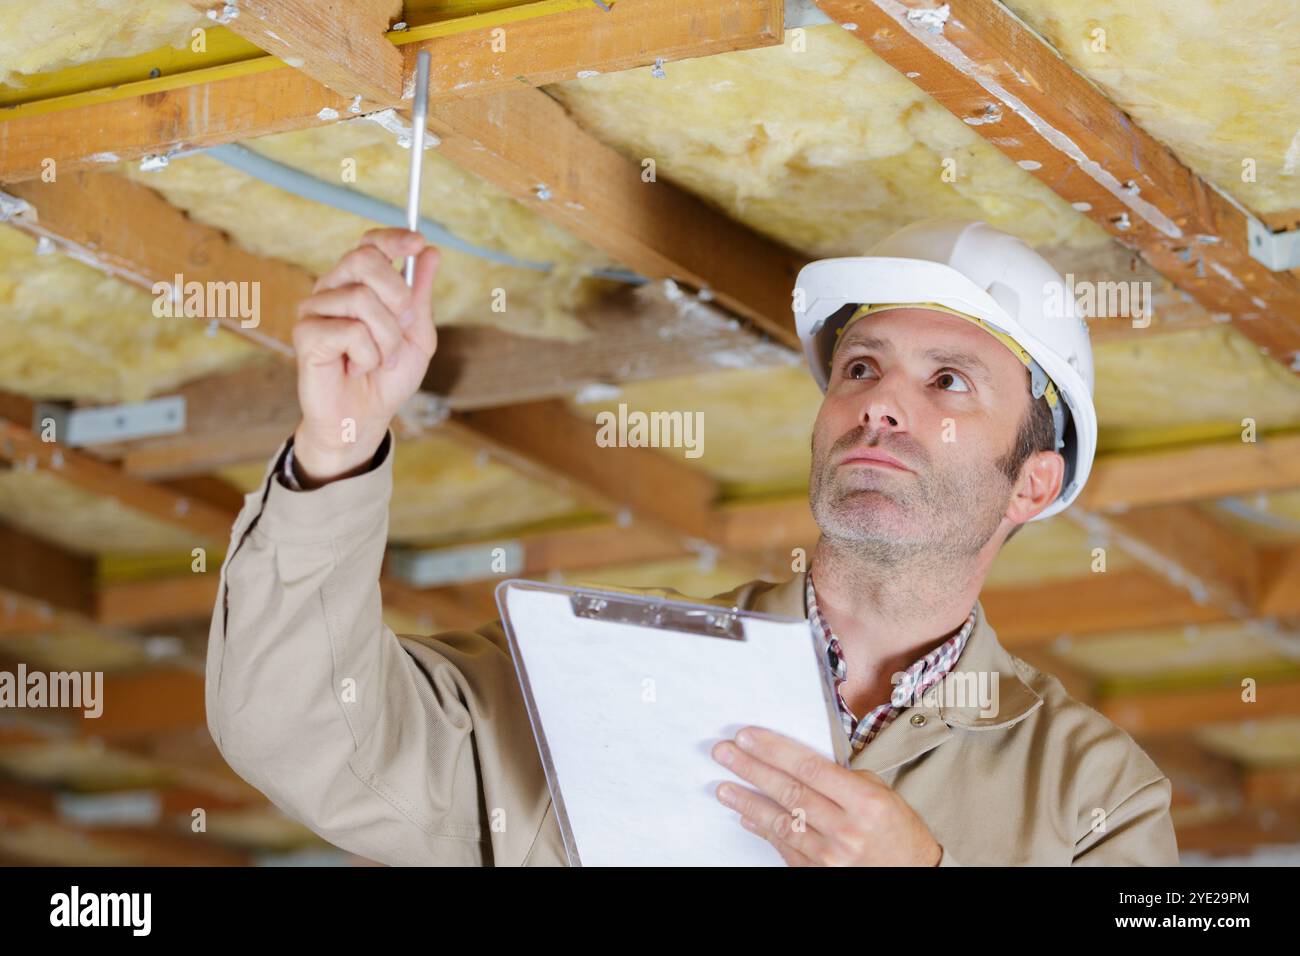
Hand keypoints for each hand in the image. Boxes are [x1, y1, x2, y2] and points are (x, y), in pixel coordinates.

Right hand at [291, 229, 440, 484]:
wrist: (365, 418)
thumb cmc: (387, 377)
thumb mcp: (417, 335)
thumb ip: (420, 295)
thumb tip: (430, 251)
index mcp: (359, 284)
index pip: (370, 243)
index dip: (393, 238)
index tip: (417, 243)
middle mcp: (333, 289)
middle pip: (364, 260)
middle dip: (396, 296)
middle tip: (402, 328)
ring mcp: (315, 310)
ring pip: (362, 300)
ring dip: (386, 339)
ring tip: (379, 359)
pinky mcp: (306, 335)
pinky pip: (350, 331)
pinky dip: (366, 355)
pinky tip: (356, 367)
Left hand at [712, 726, 941, 865]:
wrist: (913, 874)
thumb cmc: (897, 830)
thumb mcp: (880, 794)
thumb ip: (841, 778)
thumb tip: (795, 763)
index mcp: (864, 802)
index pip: (809, 768)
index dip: (773, 750)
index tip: (747, 737)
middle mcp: (846, 829)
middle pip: (789, 792)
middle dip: (751, 769)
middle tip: (724, 753)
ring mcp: (831, 856)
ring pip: (780, 822)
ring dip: (747, 802)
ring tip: (723, 787)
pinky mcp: (818, 874)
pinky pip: (784, 847)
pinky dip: (763, 830)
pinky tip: (746, 817)